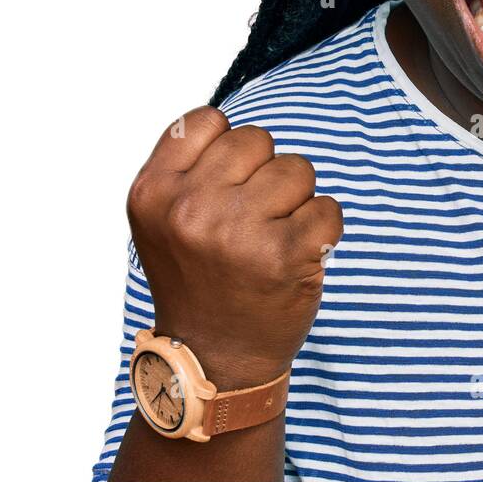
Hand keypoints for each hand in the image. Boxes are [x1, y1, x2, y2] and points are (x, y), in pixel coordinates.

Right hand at [126, 106, 342, 389]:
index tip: (224, 190)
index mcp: (153, 193)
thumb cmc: (198, 278)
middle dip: (265, 174)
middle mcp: (190, 208)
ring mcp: (238, 232)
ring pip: (298, 169)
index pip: (209, 121)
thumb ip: (189, 167)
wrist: (213, 360)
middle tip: (250, 223)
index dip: (228, 152)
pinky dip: (324, 230)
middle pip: (258, 140)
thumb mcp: (163, 220)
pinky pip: (329, 208)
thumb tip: (233, 124)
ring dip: (296, 202)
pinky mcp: (286, 254)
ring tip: (271, 240)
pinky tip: (298, 257)